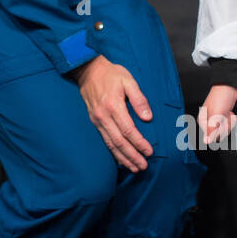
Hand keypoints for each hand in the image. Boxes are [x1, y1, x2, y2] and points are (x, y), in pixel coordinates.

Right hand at [75, 55, 152, 171]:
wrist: (87, 70)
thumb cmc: (110, 73)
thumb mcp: (128, 80)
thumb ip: (139, 99)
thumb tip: (148, 118)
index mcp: (113, 106)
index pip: (128, 130)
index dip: (139, 143)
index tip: (149, 152)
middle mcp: (103, 116)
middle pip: (119, 142)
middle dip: (132, 156)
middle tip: (143, 166)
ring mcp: (97, 120)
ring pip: (110, 144)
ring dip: (123, 157)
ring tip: (134, 167)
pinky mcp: (94, 121)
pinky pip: (104, 139)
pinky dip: (113, 151)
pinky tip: (120, 158)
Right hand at [198, 84, 236, 145]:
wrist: (229, 88)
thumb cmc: (220, 98)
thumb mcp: (215, 115)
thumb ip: (211, 130)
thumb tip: (206, 141)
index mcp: (203, 122)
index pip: (211, 137)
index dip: (218, 132)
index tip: (220, 124)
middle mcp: (208, 122)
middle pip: (219, 135)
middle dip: (225, 126)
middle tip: (223, 117)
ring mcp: (216, 120)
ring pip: (225, 130)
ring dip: (229, 122)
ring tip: (226, 113)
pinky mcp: (223, 118)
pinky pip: (228, 125)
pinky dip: (231, 120)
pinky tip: (229, 113)